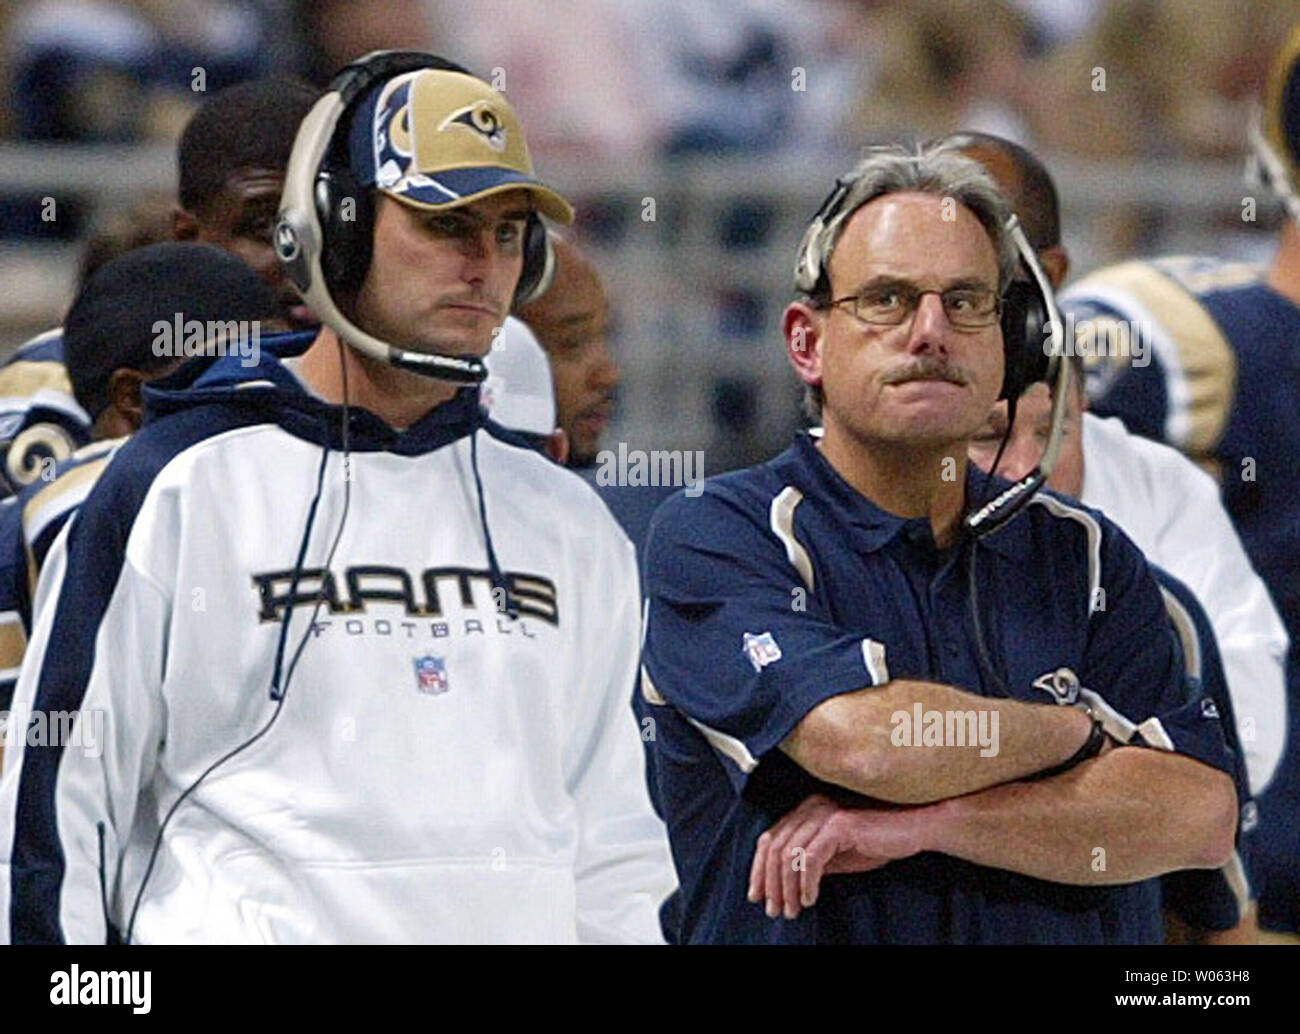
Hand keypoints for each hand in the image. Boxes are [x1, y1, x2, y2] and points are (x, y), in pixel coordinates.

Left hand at [747, 793, 923, 920]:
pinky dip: (807, 882)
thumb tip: (781, 887)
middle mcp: (810, 807)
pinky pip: (811, 858)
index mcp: (805, 810)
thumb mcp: (835, 857)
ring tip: (793, 910)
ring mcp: (824, 813)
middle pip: (774, 847)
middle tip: (775, 910)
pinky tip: (811, 900)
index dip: (758, 869)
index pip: (769, 839)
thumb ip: (808, 864)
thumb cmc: (877, 842)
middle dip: (769, 883)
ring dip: (787, 888)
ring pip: (789, 854)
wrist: (913, 830)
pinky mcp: (839, 824)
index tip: (757, 896)